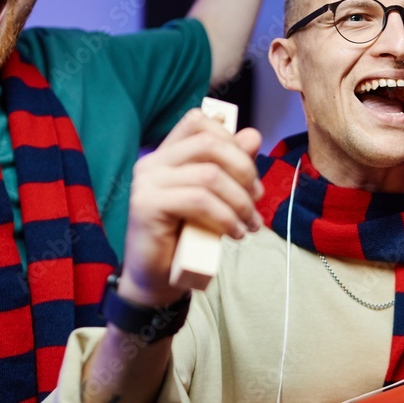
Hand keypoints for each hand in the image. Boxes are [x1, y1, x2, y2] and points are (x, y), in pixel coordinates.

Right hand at [117, 109, 262, 307]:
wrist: (157, 281)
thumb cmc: (187, 238)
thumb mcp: (216, 199)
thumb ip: (231, 166)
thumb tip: (252, 135)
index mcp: (166, 155)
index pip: (198, 122)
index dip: (230, 139)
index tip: (248, 173)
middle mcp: (152, 163)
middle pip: (209, 143)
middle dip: (243, 169)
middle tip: (256, 198)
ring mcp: (147, 183)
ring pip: (209, 175)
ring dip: (239, 201)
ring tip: (249, 224)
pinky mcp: (147, 206)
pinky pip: (199, 200)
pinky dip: (225, 217)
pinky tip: (234, 233)